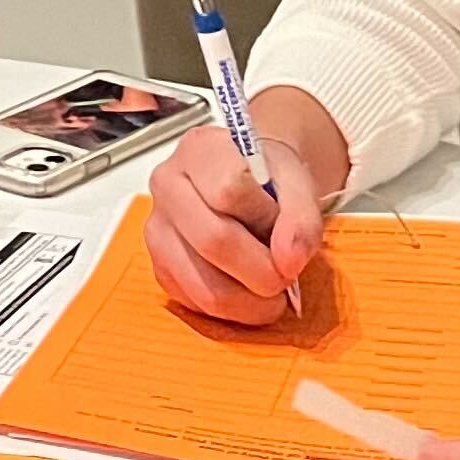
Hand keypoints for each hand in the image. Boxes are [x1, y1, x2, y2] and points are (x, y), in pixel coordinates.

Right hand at [144, 87, 345, 322]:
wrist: (247, 181)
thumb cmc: (266, 178)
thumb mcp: (296, 182)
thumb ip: (301, 217)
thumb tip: (288, 262)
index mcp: (200, 149)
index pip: (230, 190)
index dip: (268, 220)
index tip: (286, 230)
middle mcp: (168, 185)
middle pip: (214, 240)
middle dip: (262, 271)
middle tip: (286, 277)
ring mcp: (158, 228)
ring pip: (203, 284)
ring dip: (250, 301)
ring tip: (272, 293)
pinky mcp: (160, 266)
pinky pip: (195, 302)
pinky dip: (232, 310)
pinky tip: (248, 293)